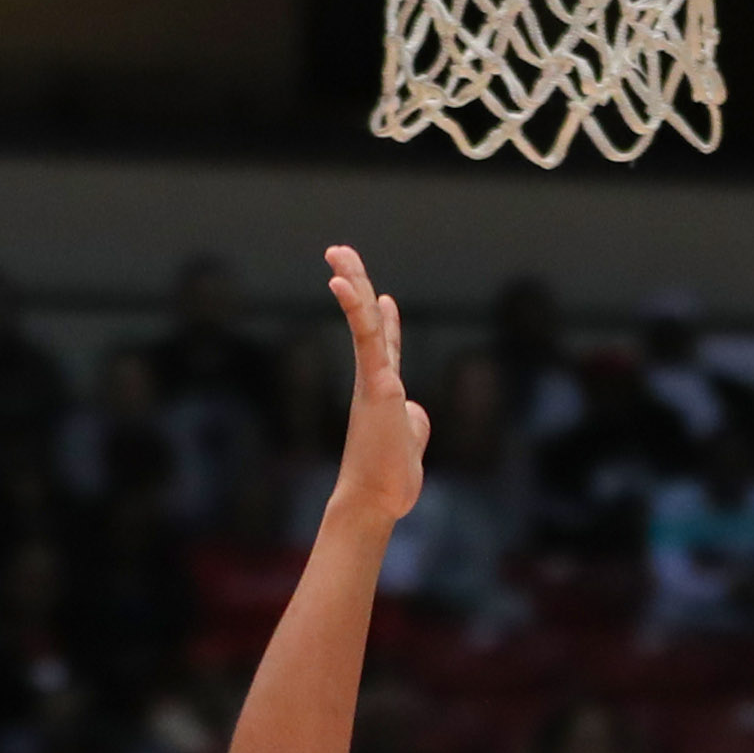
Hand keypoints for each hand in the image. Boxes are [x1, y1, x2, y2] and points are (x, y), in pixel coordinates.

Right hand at [323, 245, 429, 526]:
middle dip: (355, 286)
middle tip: (339, 252)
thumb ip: (413, 421)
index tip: (382, 294)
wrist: (376, 500)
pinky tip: (344, 287)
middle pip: (367, 322)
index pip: (384, 345)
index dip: (384, 318)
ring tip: (338, 255)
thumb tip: (415, 412)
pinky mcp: (378, 386)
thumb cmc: (389, 478)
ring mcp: (374, 380)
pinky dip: (357, 311)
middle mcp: (375, 378)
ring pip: (363, 322)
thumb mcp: (410, 441)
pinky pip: (366, 340)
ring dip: (352, 285)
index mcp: (385, 390)